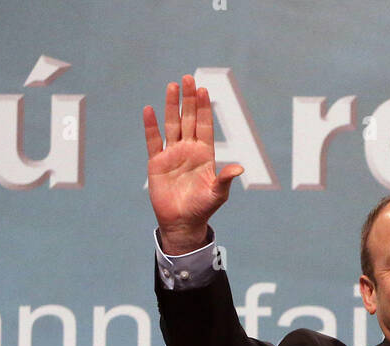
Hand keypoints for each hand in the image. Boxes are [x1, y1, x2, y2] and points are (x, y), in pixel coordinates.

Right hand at [143, 74, 243, 253]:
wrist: (182, 223)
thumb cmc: (203, 208)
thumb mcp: (217, 194)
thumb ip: (225, 179)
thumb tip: (240, 168)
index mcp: (205, 154)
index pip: (204, 125)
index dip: (204, 108)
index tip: (204, 90)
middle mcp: (188, 150)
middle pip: (188, 119)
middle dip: (188, 99)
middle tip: (188, 78)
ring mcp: (172, 155)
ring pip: (172, 125)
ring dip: (171, 106)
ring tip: (172, 86)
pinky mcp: (157, 163)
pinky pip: (154, 141)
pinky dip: (151, 126)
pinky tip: (149, 110)